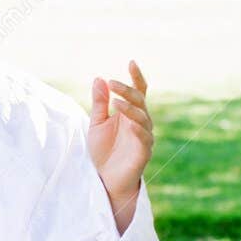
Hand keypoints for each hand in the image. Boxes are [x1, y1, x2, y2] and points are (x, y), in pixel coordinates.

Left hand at [87, 60, 153, 231]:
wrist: (105, 178)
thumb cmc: (103, 151)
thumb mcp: (96, 124)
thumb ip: (99, 103)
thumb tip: (99, 79)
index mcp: (130, 114)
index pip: (138, 92)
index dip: (136, 77)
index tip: (131, 62)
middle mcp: (140, 122)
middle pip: (139, 101)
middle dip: (127, 90)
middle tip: (113, 83)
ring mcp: (144, 136)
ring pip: (142, 117)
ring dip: (130, 107)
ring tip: (116, 101)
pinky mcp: (144, 151)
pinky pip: (144, 137)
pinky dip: (137, 127)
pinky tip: (129, 122)